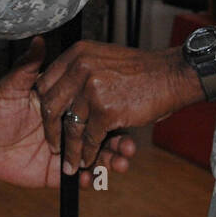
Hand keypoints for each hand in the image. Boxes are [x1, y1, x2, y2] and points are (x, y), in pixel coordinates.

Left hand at [0, 36, 136, 188]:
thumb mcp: (11, 87)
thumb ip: (27, 67)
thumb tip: (39, 39)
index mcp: (64, 103)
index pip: (92, 106)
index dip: (109, 110)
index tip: (124, 112)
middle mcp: (69, 125)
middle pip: (101, 132)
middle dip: (118, 140)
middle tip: (129, 145)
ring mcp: (65, 149)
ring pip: (96, 155)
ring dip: (112, 160)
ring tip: (121, 162)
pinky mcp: (57, 171)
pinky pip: (80, 177)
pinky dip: (90, 178)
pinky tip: (95, 178)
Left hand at [33, 42, 203, 173]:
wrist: (172, 74)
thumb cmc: (141, 70)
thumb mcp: (100, 55)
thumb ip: (76, 66)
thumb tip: (47, 69)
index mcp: (77, 54)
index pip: (45, 83)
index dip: (43, 106)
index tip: (46, 121)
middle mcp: (80, 68)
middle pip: (51, 106)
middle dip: (51, 132)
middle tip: (53, 146)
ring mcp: (93, 89)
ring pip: (71, 127)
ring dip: (70, 150)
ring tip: (71, 162)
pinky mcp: (106, 111)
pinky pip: (90, 139)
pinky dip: (88, 154)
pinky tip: (88, 161)